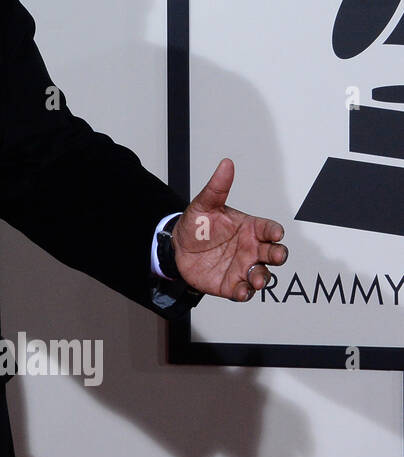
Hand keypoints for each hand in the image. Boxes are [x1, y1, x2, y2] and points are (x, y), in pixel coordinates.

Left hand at [172, 158, 287, 300]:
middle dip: (278, 255)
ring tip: (255, 279)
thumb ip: (217, 187)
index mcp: (250, 228)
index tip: (275, 233)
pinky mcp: (231, 284)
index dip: (274, 231)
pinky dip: (244, 293)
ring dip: (262, 278)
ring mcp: (243, 267)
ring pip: (262, 274)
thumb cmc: (198, 225)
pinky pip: (243, 291)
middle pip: (274, 253)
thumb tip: (226, 164)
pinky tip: (240, 291)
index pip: (269, 228)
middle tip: (275, 255)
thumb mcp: (204, 204)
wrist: (177, 248)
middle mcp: (252, 249)